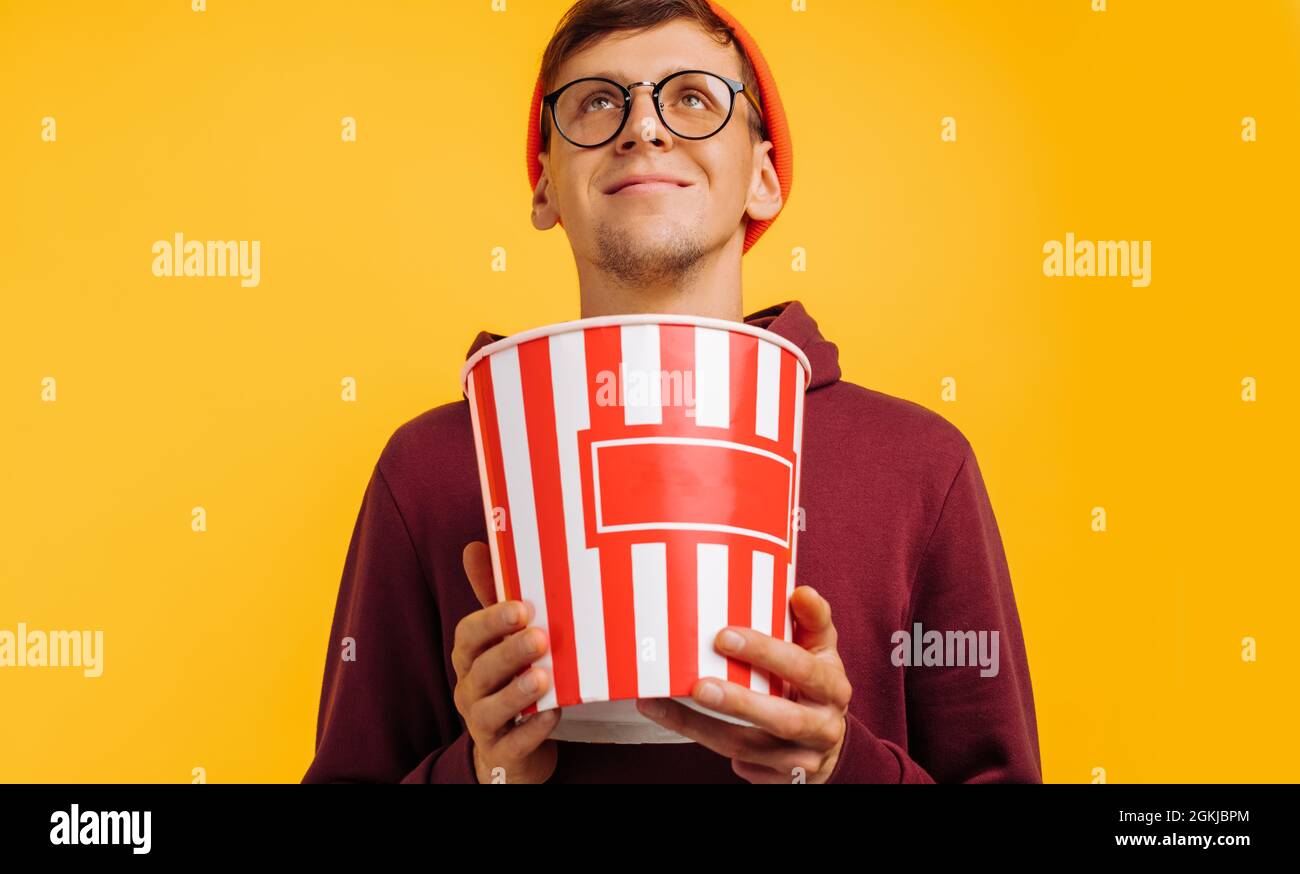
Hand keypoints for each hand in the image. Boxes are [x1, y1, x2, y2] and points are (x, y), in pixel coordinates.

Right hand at [452, 541, 559, 783]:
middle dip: (508, 652)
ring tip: (544, 677)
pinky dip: (532, 731)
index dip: (491, 621)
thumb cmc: (509, 680)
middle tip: (539, 638)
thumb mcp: (502, 639)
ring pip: (491, 709)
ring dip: (517, 692)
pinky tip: (553, 715)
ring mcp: (482, 723)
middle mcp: (470, 688)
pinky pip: (512, 744)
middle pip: (481, 670)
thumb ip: (493, 598)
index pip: (468, 636)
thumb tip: (474, 546)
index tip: (521, 608)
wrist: (513, 746)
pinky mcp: (501, 752)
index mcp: (471, 658)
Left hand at [635, 586, 849, 782]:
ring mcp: (801, 759)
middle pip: (782, 718)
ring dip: (701, 727)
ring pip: (748, 746)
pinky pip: (738, 763)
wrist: (830, 747)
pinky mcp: (779, 780)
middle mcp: (823, 727)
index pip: (803, 668)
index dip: (765, 653)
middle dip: (738, 702)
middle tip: (697, 685)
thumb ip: (814, 620)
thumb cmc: (815, 685)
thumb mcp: (822, 651)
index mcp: (833, 688)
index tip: (724, 636)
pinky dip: (703, 740)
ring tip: (662, 704)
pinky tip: (672, 719)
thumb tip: (801, 592)